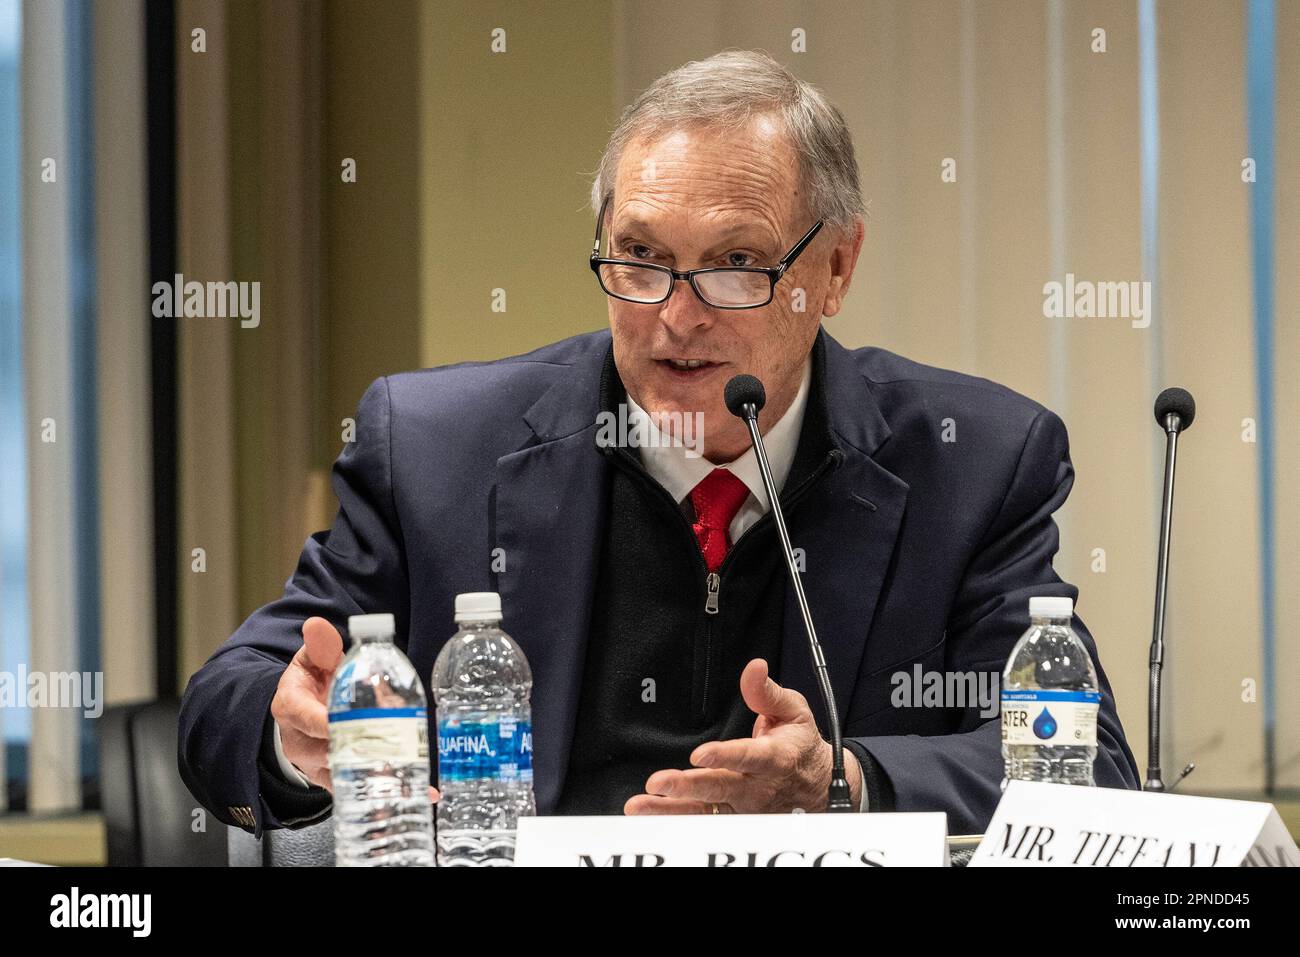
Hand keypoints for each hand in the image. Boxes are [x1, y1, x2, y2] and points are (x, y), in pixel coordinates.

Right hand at [271, 617, 443, 804]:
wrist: (300, 711)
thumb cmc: (310, 682)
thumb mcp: (312, 660)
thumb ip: (320, 645)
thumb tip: (317, 625)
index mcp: (292, 708)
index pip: (307, 718)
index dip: (328, 723)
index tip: (348, 723)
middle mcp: (301, 741)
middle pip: (332, 749)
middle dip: (366, 748)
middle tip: (398, 748)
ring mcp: (317, 764)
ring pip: (347, 774)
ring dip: (380, 776)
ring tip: (414, 779)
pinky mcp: (333, 778)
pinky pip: (358, 789)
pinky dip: (384, 796)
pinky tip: (419, 795)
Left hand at [624, 658, 860, 814]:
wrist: (818, 786)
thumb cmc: (800, 745)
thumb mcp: (793, 711)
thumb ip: (767, 692)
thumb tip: (754, 667)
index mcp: (774, 758)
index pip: (747, 757)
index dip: (724, 756)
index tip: (699, 754)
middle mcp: (758, 788)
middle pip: (719, 788)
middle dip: (686, 787)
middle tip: (657, 783)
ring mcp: (745, 808)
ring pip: (706, 812)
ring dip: (672, 810)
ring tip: (641, 805)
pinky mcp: (734, 818)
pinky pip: (702, 822)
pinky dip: (677, 820)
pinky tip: (652, 814)